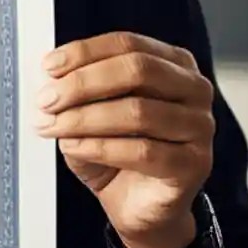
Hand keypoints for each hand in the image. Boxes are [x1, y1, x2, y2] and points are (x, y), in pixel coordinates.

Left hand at [36, 31, 214, 247]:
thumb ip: (79, 89)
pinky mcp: (195, 164)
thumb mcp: (94, 110)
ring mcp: (200, 127)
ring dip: (85, 117)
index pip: (128, 44)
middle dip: (84, 82)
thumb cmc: (117, 150)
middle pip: (137, 70)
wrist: (136, 203)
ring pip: (138, 111)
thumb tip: (50, 77)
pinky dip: (99, 146)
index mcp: (173, 64)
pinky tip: (73, 147)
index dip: (85, 52)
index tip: (49, 65)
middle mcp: (194, 89)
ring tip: (53, 125)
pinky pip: (142, 151)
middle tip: (47, 98)